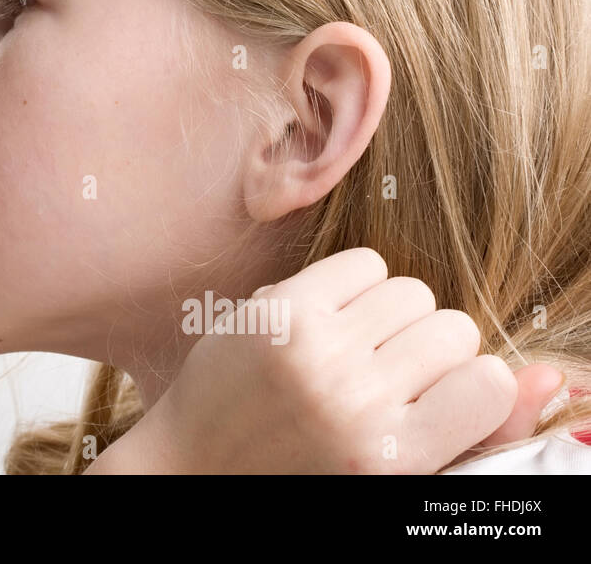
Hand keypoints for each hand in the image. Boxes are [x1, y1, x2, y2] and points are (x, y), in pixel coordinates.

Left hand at [89, 247, 562, 473]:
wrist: (191, 467)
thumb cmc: (303, 471)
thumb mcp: (391, 475)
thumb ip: (474, 432)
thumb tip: (545, 377)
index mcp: (390, 456)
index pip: (487, 382)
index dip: (466, 384)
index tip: (433, 400)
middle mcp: (354, 400)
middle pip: (452, 329)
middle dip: (429, 350)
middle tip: (385, 378)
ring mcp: (311, 348)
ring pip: (412, 290)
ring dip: (394, 315)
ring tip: (355, 349)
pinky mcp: (275, 308)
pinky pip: (363, 262)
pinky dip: (358, 284)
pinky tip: (330, 320)